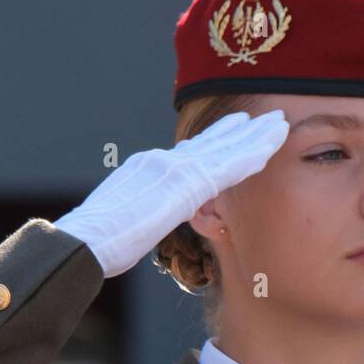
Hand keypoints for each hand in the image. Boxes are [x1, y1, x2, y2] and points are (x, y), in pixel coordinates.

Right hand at [51, 109, 289, 277]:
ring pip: (224, 149)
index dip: (217, 140)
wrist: (84, 242)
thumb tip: (145, 222)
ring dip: (255, 136)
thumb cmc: (94, 244)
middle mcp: (161, 162)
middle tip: (268, 119)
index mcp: (147, 169)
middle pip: (210, 142)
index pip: (190, 152)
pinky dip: (249, 156)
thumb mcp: (122, 223)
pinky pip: (225, 168)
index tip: (238, 128)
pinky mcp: (181, 185)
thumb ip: (141, 215)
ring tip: (279, 123)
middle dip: (241, 130)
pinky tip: (269, 149)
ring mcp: (171, 170)